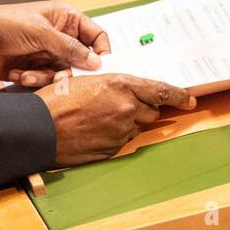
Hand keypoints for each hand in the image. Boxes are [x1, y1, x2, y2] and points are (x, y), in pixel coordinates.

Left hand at [0, 0, 109, 85]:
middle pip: (81, 60)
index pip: (96, 36)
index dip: (101, 51)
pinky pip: (47, 81)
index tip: (99, 67)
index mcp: (66, 19)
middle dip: (70, 71)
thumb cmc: (6, 23)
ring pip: (63, 74)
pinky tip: (19, 73)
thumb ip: (69, 47)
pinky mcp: (37, 68)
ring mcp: (49, 53)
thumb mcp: (40, 32)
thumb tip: (95, 61)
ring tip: (30, 73)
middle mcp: (61, 37)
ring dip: (46, 77)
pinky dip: (35, 80)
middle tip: (61, 78)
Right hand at [35, 74, 196, 165]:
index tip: (189, 99)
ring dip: (125, 122)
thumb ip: (114, 86)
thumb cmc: (58, 99)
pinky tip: (94, 130)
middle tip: (122, 106)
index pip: (161, 91)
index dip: (178, 95)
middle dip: (142, 108)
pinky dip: (113, 135)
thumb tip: (125, 91)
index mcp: (122, 85)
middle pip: (150, 111)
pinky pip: (121, 141)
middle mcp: (127, 108)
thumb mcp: (88, 80)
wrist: (40, 127)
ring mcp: (121, 131)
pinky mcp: (112, 149)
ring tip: (99, 118)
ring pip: (135, 127)